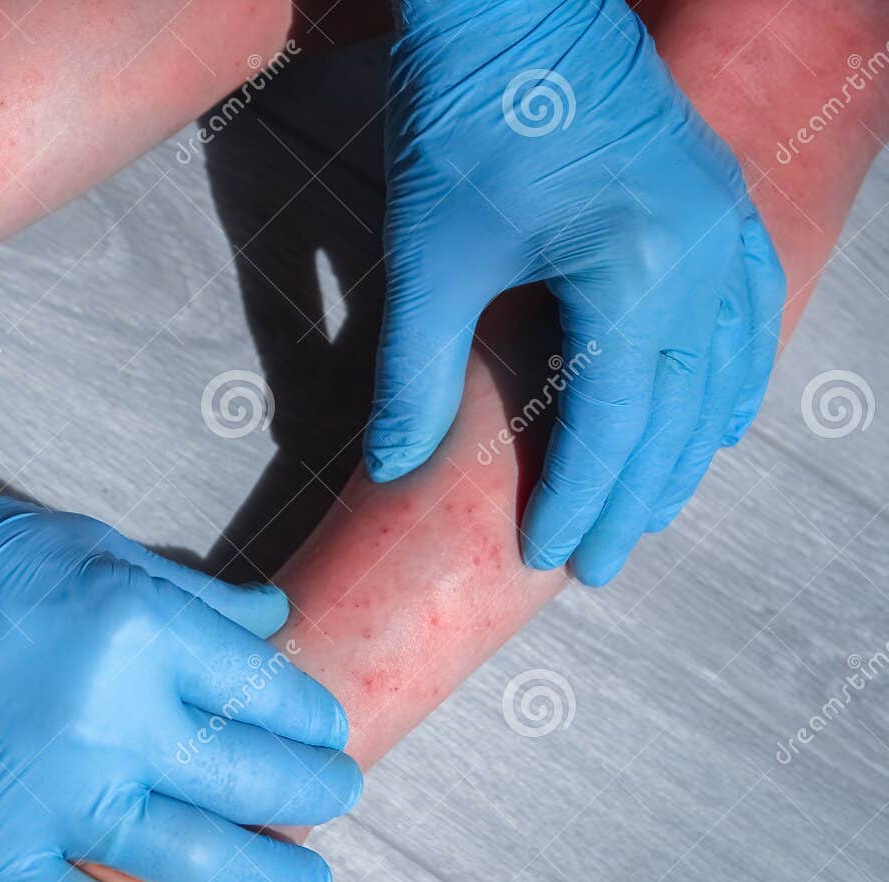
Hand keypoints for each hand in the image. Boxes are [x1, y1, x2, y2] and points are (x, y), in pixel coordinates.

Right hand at [0, 474, 361, 881]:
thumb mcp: (90, 547)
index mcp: (142, 626)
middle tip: (329, 802)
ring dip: (275, 881)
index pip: (271, 692)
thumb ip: (191, 596)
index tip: (321, 733)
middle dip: (316, 796)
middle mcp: (112, 715)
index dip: (313, 720)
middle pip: (255, 779)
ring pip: (201, 864)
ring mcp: (53, 796)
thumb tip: (276, 623)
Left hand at [369, 0, 784, 583]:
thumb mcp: (430, 262)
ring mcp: (725, 226)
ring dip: (684, 448)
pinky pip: (749, 312)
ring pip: (722, 371)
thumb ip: (415, 378)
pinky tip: (713, 412)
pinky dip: (729, 375)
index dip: (578, 498)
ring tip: (646, 507)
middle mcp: (703, 259)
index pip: (613, 425)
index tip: (549, 554)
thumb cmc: (464, 126)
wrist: (509, 9)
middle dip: (633, 495)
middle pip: (677, 414)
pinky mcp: (719, 201)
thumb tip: (396, 469)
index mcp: (636, 277)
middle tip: (597, 561)